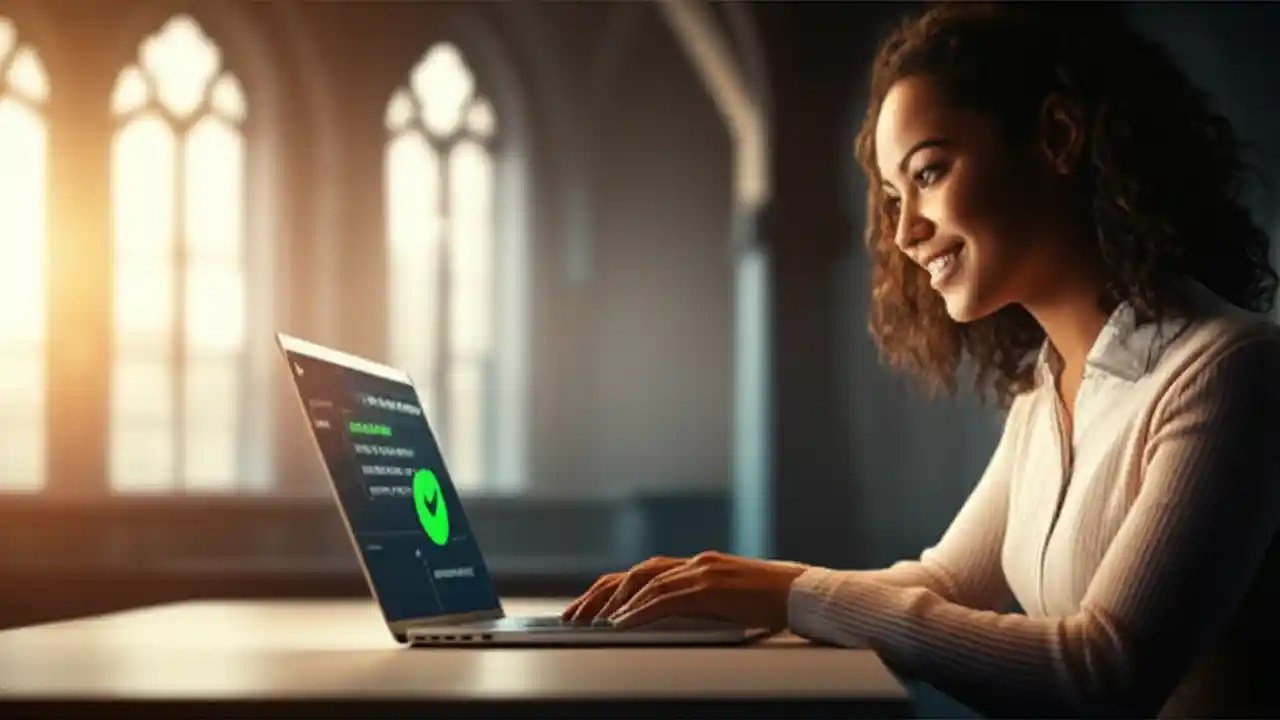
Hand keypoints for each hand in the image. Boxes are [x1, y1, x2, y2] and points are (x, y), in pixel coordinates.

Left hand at [571, 551, 809, 629]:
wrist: (802, 594)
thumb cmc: (770, 602)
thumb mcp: (726, 601)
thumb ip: (698, 603)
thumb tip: (664, 621)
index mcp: (696, 565)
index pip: (642, 573)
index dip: (610, 589)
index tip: (586, 608)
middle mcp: (694, 563)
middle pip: (634, 574)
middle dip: (599, 595)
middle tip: (573, 616)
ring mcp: (702, 572)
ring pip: (644, 583)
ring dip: (614, 604)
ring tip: (592, 622)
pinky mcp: (711, 587)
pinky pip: (666, 599)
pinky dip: (641, 612)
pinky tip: (623, 624)